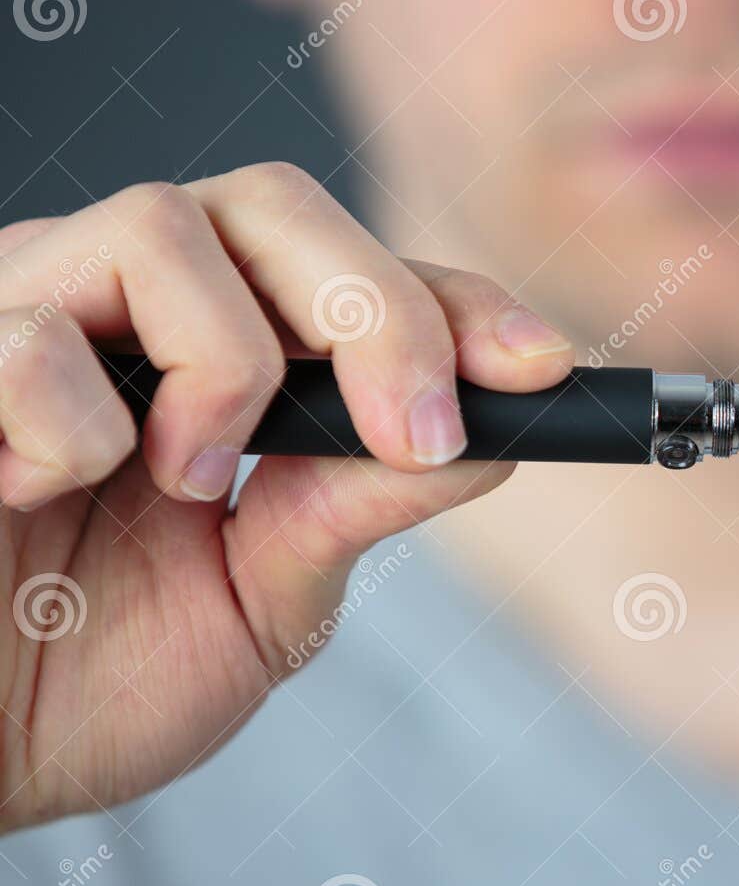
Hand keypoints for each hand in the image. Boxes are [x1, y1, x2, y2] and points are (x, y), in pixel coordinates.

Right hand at [0, 163, 571, 833]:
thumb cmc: (80, 683)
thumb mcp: (258, 605)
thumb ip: (345, 512)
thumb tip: (476, 444)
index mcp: (206, 353)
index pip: (353, 274)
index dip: (454, 304)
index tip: (539, 369)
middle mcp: (118, 306)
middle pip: (274, 202)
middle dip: (378, 312)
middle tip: (418, 435)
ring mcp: (18, 311)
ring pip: (162, 229)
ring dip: (223, 370)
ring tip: (185, 483)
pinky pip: (27, 335)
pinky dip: (71, 429)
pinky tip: (38, 492)